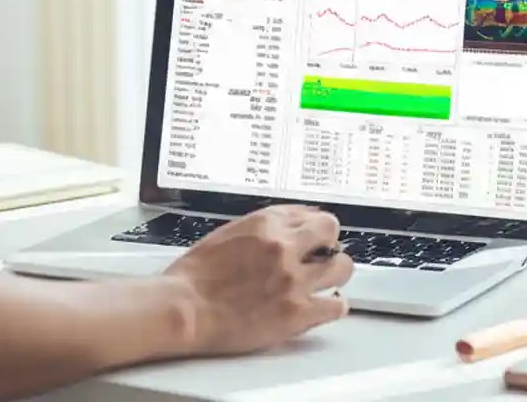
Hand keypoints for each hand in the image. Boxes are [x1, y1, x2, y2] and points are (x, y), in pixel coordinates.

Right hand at [164, 205, 353, 355]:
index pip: (307, 213)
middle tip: (321, 255)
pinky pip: (337, 305)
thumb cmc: (194, 276)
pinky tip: (324, 305)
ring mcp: (294, 280)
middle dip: (326, 243)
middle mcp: (284, 246)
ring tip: (325, 280)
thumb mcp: (225, 234)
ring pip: (341, 267)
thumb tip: (284, 226)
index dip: (311, 226)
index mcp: (264, 224)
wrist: (184, 309)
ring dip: (334, 272)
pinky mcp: (297, 313)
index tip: (312, 235)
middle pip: (331, 231)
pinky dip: (334, 305)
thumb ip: (258, 229)